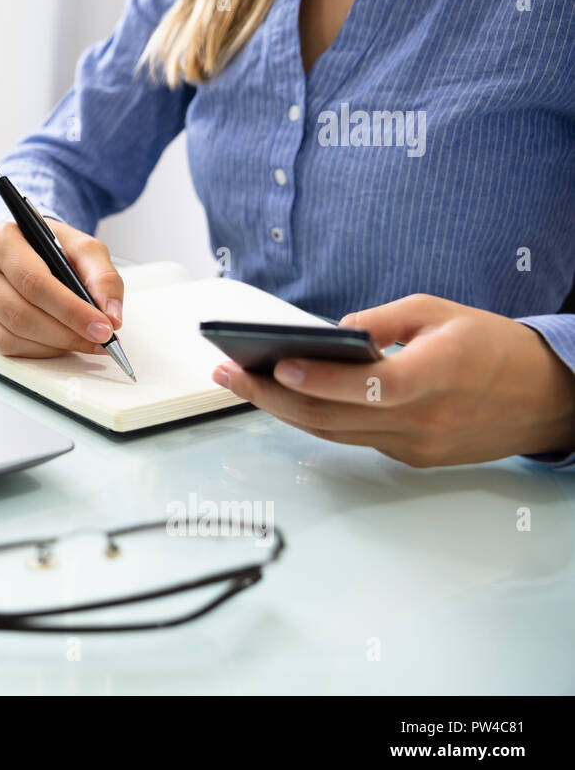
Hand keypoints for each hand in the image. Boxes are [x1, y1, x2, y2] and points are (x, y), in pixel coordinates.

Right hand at [0, 220, 122, 357]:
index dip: (71, 310)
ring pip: (10, 335)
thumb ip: (103, 277)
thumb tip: (111, 315)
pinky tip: (58, 344)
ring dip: (53, 346)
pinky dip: (36, 351)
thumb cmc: (49, 247)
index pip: (34, 282)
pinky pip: (3, 345)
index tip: (102, 328)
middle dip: (66, 333)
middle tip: (99, 340)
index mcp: (0, 238)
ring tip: (83, 342)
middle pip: (20, 313)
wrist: (24, 247)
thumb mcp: (82, 248)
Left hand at [212, 294, 574, 466]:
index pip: (369, 386)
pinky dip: (317, 418)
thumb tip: (329, 333)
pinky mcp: (412, 458)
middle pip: (333, 417)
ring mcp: (416, 446)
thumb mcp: (440, 311)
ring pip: (334, 433)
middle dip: (271, 396)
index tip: (275, 363)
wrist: (546, 398)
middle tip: (226, 374)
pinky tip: (284, 397)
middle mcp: (425, 420)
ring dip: (281, 409)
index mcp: (437, 375)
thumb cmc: (493, 347)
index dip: (320, 379)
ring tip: (239, 383)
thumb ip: (382, 320)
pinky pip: (354, 439)